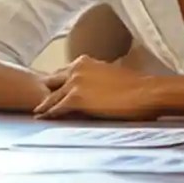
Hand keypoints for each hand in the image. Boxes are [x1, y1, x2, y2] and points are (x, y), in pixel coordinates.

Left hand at [32, 56, 158, 120]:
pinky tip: (43, 120)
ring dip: (44, 105)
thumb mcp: (110, 75)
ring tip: (36, 113)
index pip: (63, 73)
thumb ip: (97, 78)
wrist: (147, 92)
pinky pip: (57, 108)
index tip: (51, 92)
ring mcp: (74, 83)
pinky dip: (49, 115)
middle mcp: (76, 68)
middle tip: (39, 103)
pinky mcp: (76, 98)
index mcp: (84, 61)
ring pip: (51, 96)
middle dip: (46, 92)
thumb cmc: (137, 87)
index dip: (57, 84)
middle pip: (52, 82)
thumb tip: (96, 88)